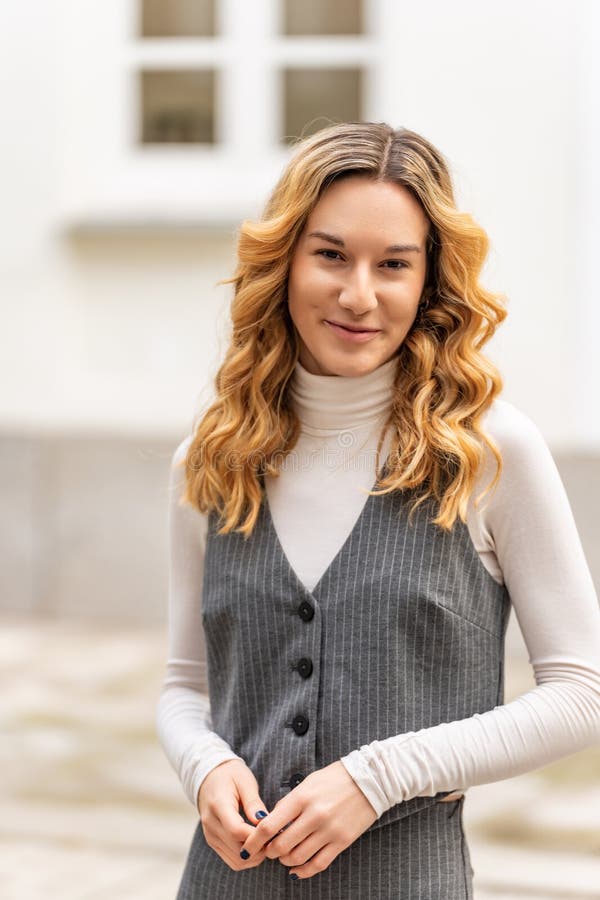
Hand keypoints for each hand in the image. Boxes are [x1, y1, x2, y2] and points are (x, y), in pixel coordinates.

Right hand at [197, 758, 270, 870]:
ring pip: (236, 860)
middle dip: (260, 848)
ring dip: (255, 856)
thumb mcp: (245, 781)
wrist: (209, 777)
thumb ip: (253, 802)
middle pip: (237, 850)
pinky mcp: (213, 843)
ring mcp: (210, 836)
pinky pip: (232, 860)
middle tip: (275, 837)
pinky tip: (257, 844)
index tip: (274, 832)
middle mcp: (211, 824)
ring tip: (267, 841)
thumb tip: (263, 821)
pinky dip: (247, 858)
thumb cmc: (231, 775)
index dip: (256, 837)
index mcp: (218, 805)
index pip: (236, 830)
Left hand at [239, 760, 378, 879]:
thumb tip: (271, 822)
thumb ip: (289, 803)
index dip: (254, 840)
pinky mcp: (342, 841)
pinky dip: (303, 871)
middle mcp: (314, 815)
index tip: (247, 846)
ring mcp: (329, 830)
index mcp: (302, 797)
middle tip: (268, 850)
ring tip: (283, 856)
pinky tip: (296, 870)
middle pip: (281, 845)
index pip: (270, 825)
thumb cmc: (335, 778)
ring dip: (285, 861)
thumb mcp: (308, 782)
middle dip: (270, 852)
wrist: (370, 779)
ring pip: (298, 857)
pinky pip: (318, 864)